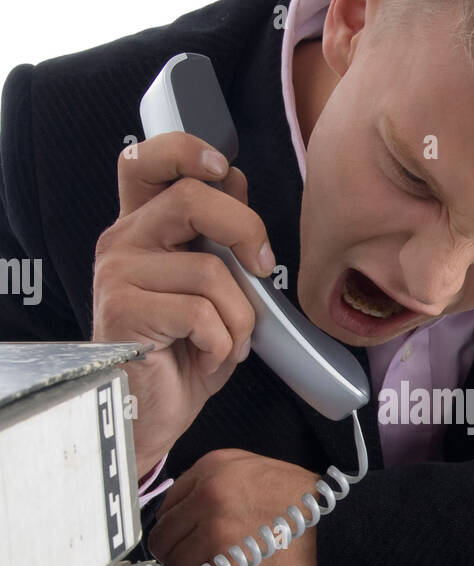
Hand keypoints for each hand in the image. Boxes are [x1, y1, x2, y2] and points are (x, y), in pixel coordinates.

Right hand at [92, 131, 276, 477]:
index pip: (147, 158)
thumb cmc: (185, 353)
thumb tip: (241, 198)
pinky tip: (210, 360)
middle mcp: (122, 241)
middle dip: (245, 229)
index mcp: (142, 226)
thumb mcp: (212, 290)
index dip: (188, 150)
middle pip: (190, 197)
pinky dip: (223, 343)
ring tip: (229, 343)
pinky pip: (200, 313)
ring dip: (240, 316)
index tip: (225, 170)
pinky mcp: (123, 313)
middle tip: (262, 267)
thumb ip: (219, 242)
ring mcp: (118, 275)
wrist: (152, 414)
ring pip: (209, 269)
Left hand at [147, 449, 321, 565]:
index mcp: (215, 468)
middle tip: (197, 563)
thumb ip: (217, 483)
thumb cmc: (306, 508)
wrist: (343, 535)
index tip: (186, 538)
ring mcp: (215, 534)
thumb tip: (183, 515)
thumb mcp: (258, 472)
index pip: (168, 504)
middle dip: (176, 552)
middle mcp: (209, 496)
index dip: (176, 526)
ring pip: (174, 564)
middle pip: (164, 535)